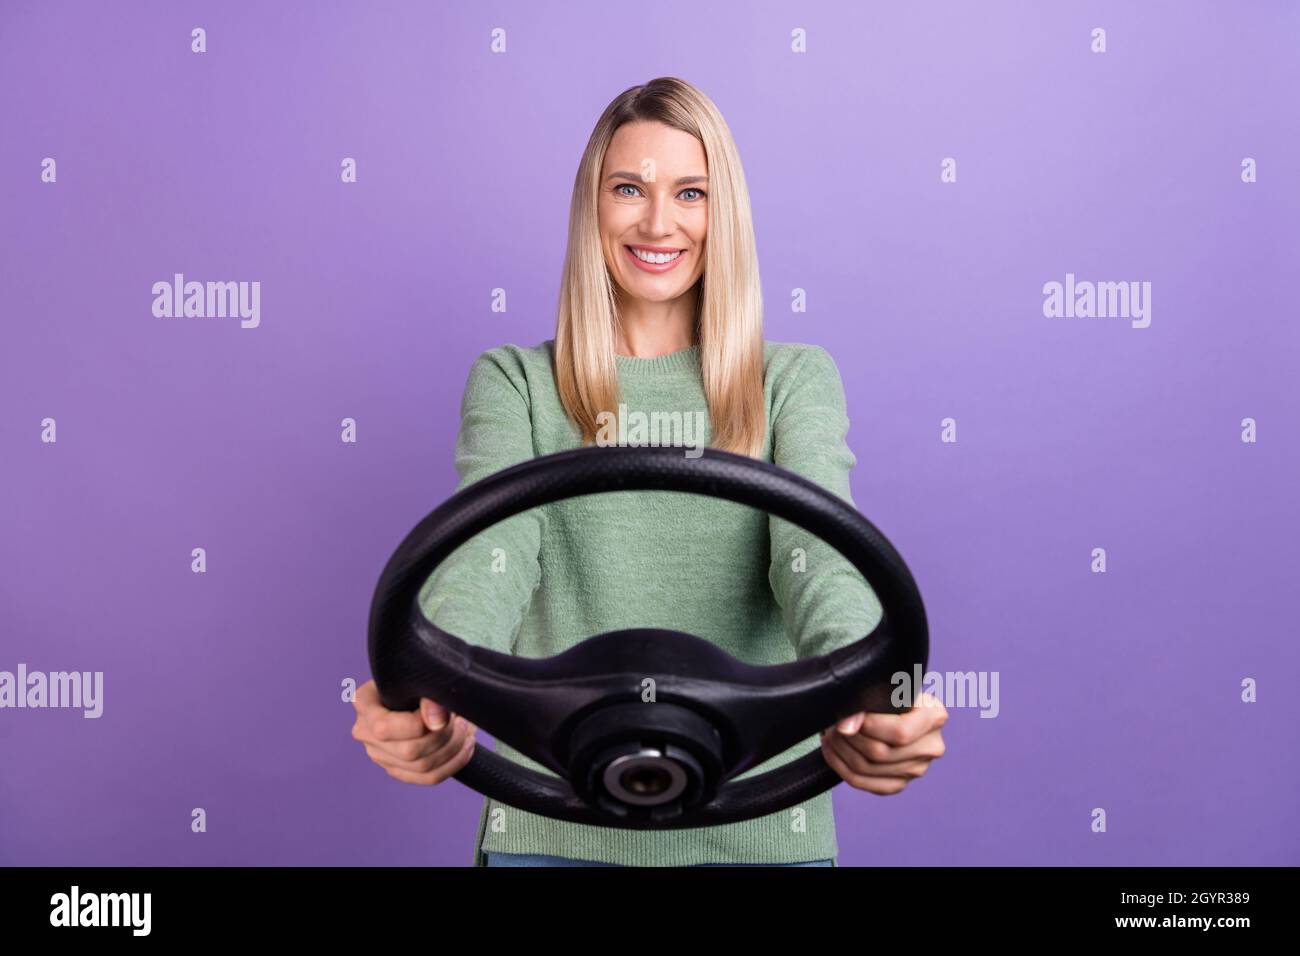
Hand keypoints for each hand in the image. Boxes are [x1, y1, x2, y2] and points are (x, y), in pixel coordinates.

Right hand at [351, 679, 476, 784]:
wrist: (415, 687)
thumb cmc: (417, 677)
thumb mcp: (418, 676)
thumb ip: (426, 693)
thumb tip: (438, 720)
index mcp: (364, 703)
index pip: (385, 728)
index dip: (419, 724)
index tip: (445, 711)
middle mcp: (365, 732)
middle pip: (409, 751)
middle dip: (445, 737)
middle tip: (463, 720)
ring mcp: (380, 754)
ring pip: (422, 767)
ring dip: (454, 750)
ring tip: (467, 731)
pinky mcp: (398, 769)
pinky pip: (428, 778)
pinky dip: (453, 764)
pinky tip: (465, 748)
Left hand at [820, 691, 947, 794]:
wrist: (889, 707)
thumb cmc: (885, 692)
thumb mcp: (884, 686)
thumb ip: (868, 699)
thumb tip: (846, 725)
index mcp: (935, 716)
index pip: (901, 732)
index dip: (869, 726)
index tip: (847, 716)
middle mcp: (932, 746)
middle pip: (880, 752)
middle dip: (849, 738)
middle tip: (833, 723)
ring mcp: (917, 769)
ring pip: (868, 768)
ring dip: (841, 750)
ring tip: (830, 733)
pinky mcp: (899, 783)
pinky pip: (864, 782)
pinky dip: (841, 767)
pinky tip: (832, 750)